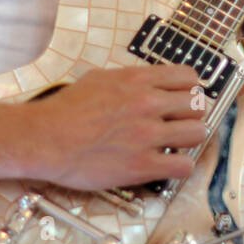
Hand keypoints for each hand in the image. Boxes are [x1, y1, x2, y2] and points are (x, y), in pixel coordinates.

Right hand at [31, 65, 207, 189]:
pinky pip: (184, 166)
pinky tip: (168, 164)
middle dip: (192, 114)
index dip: (190, 89)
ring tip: (177, 144)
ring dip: (190, 139)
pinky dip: (180, 166)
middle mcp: (149, 103)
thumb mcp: (99, 78)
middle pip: (198, 105)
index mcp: (138, 80)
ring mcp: (148, 134)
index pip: (189, 77)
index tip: (184, 98)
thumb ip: (128, 79)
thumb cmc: (65, 109)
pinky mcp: (143, 164)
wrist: (46, 138)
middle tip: (181, 122)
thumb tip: (143, 81)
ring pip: (198, 133)